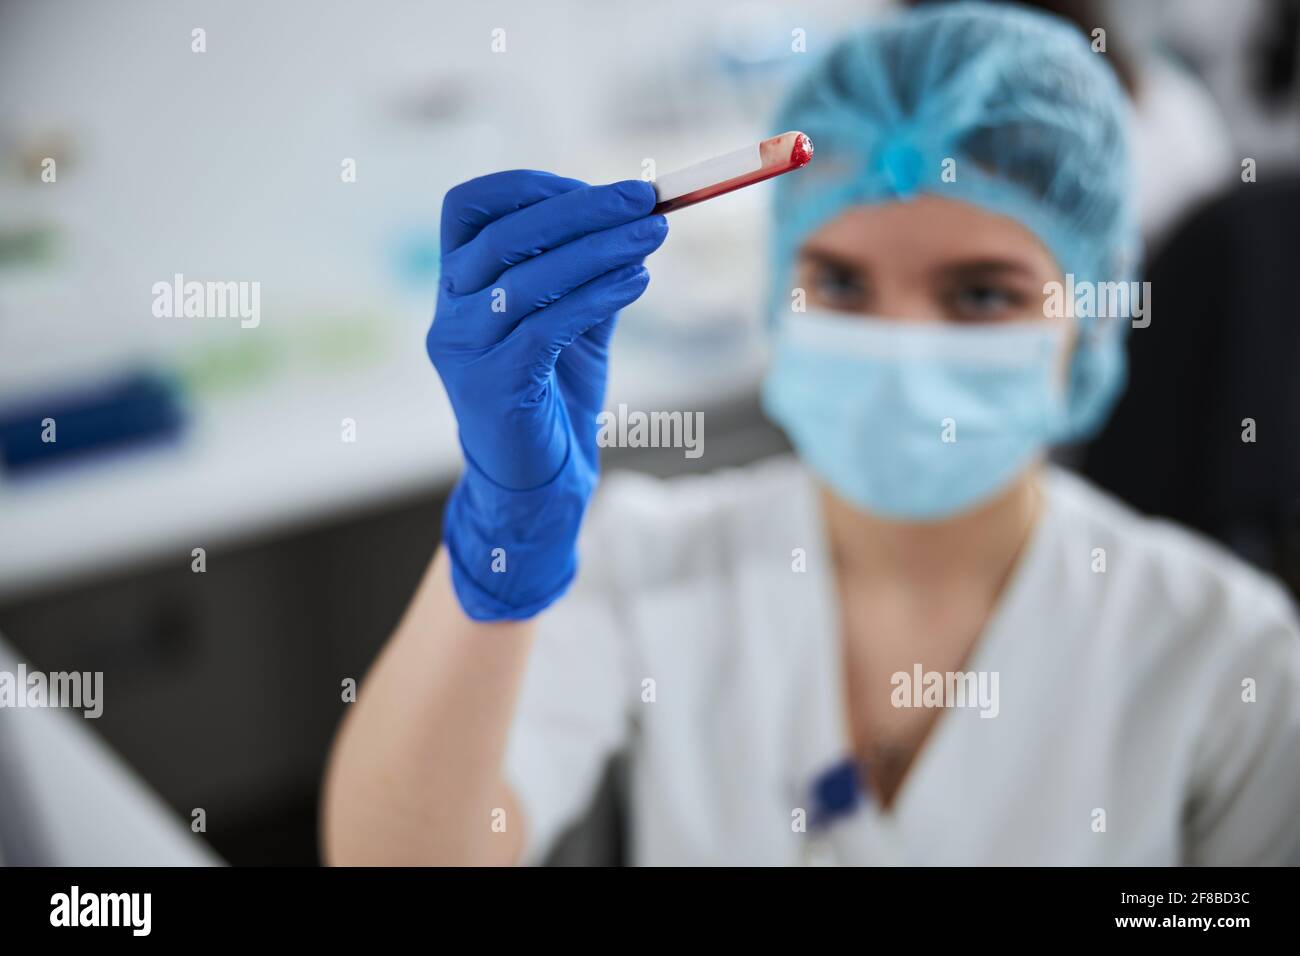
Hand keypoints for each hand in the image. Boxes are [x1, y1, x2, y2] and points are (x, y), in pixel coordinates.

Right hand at [428, 170, 667, 618]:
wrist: (538, 480)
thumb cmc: (553, 396)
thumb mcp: (571, 320)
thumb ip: (587, 270)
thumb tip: (636, 215)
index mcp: (457, 284)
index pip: (470, 207)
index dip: (533, 186)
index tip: (600, 187)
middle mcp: (448, 311)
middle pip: (505, 235)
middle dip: (581, 210)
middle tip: (646, 200)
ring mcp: (463, 350)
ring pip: (526, 277)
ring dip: (599, 249)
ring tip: (654, 236)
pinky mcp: (492, 385)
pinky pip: (546, 325)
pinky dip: (596, 295)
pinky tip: (636, 281)